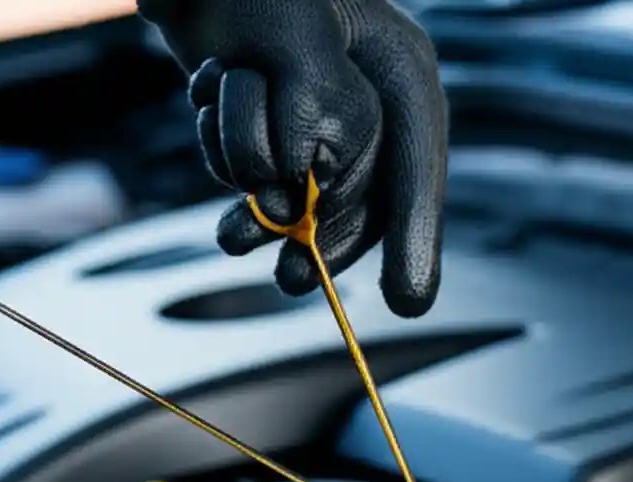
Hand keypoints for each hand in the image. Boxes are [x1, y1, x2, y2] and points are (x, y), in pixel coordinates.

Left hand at [139, 0, 447, 317]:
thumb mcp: (291, 29)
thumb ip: (314, 102)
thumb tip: (303, 180)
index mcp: (397, 68)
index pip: (417, 164)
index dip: (413, 234)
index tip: (407, 300)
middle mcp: (369, 96)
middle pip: (367, 191)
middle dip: (322, 237)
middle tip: (288, 279)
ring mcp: (321, 113)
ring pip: (312, 194)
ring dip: (267, 217)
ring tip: (230, 238)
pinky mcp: (276, 123)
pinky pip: (273, 180)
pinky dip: (240, 187)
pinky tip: (215, 179)